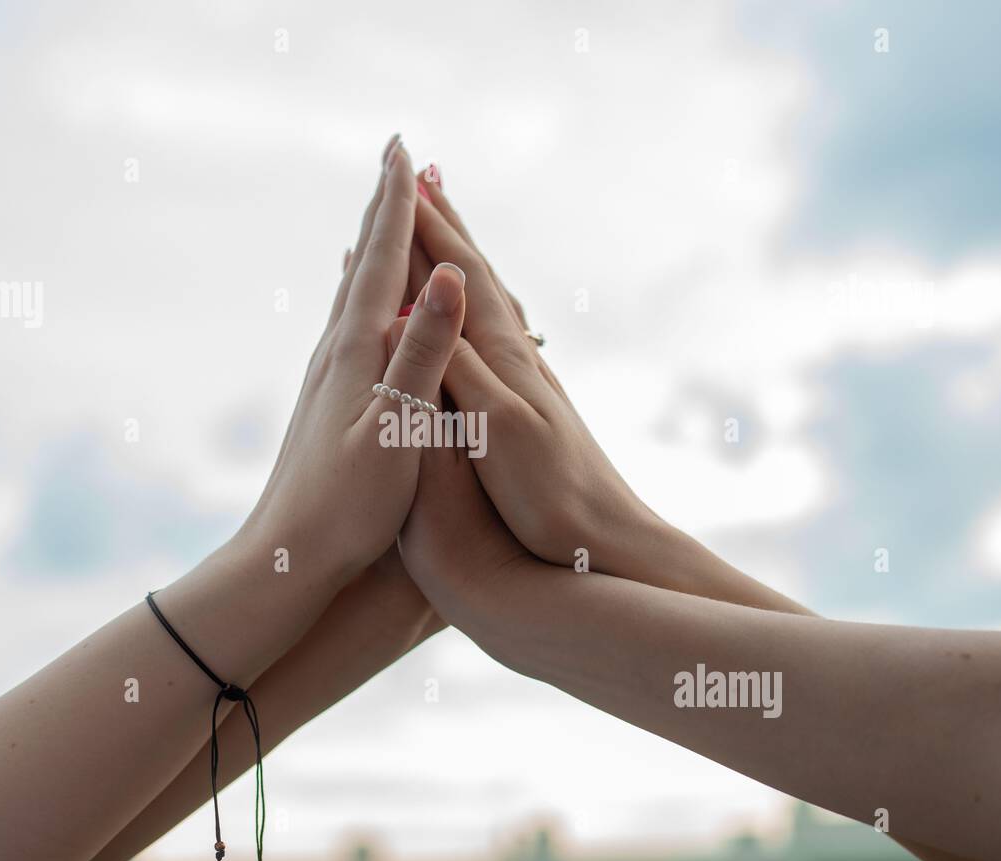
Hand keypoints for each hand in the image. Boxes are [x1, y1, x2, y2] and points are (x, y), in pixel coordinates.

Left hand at [237, 137, 467, 584]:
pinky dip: (361, 293)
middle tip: (396, 154)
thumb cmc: (346, 508)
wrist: (285, 561)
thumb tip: (448, 276)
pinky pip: (348, 325)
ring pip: (354, 290)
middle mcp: (336, 353)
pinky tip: (355, 301)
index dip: (399, 205)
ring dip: (372, 244)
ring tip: (382, 212)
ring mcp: (326, 377)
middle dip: (383, 206)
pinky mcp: (326, 402)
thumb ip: (422, 352)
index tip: (408, 150)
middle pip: (364, 262)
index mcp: (356, 352)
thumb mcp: (396, 428)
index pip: (383, 260)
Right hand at [406, 173, 677, 588]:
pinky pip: (488, 338)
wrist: (601, 544)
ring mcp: (522, 381)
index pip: (459, 275)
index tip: (399, 178)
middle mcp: (515, 358)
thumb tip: (419, 305)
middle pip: (475, 275)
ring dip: (459, 261)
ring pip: (484, 302)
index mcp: (503, 357)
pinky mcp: (522, 409)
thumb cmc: (548, 496)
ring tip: (442, 228)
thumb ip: (459, 367)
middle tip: (420, 175)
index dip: (429, 228)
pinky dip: (469, 310)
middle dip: (445, 225)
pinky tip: (472, 317)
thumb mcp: (497, 430)